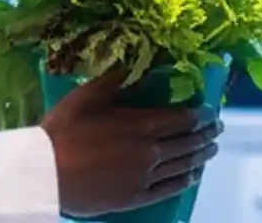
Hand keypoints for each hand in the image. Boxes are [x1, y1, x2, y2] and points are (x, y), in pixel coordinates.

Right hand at [39, 70, 222, 216]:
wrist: (45, 173)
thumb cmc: (64, 131)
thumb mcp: (88, 95)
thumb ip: (118, 79)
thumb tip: (140, 64)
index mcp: (141, 125)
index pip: (184, 119)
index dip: (201, 114)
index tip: (209, 111)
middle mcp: (150, 152)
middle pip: (190, 142)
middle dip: (207, 134)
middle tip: (217, 128)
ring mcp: (145, 178)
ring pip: (185, 166)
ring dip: (202, 156)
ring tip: (211, 149)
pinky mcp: (136, 197)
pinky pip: (171, 188)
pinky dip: (187, 179)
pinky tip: (193, 174)